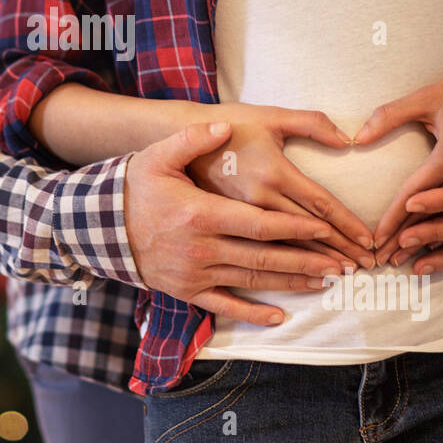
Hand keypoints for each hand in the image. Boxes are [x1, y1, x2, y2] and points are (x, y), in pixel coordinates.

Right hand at [123, 120, 366, 327]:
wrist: (99, 227)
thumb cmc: (134, 187)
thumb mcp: (159, 155)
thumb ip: (194, 139)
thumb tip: (223, 125)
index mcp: (202, 213)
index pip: (261, 224)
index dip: (297, 229)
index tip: (329, 231)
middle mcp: (202, 248)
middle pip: (264, 257)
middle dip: (307, 262)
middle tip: (342, 265)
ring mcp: (195, 273)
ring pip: (252, 282)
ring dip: (291, 284)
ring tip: (324, 283)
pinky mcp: (187, 291)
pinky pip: (224, 306)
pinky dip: (253, 313)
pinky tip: (280, 317)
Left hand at [380, 96, 442, 304]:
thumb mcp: (425, 97)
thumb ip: (389, 116)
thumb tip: (356, 137)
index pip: (418, 194)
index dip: (394, 217)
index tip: (375, 237)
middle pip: (440, 218)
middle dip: (411, 240)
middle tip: (385, 259)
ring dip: (441, 253)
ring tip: (412, 266)